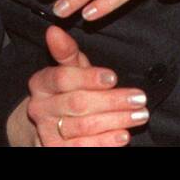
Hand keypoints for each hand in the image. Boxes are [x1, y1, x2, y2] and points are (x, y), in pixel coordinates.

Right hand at [7, 26, 146, 145]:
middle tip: (139, 98)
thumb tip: (54, 30)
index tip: (113, 77)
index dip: (88, 78)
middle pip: (77, 103)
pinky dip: (105, 142)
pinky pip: (83, 148)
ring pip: (83, 127)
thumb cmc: (66, 93)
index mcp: (40, 83)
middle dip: (112, 101)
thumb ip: (66, 52)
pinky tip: (123, 135)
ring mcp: (47, 132)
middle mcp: (39, 108)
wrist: (50, 129)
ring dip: (115, 121)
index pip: (62, 78)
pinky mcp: (56, 150)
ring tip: (139, 116)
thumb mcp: (69, 70)